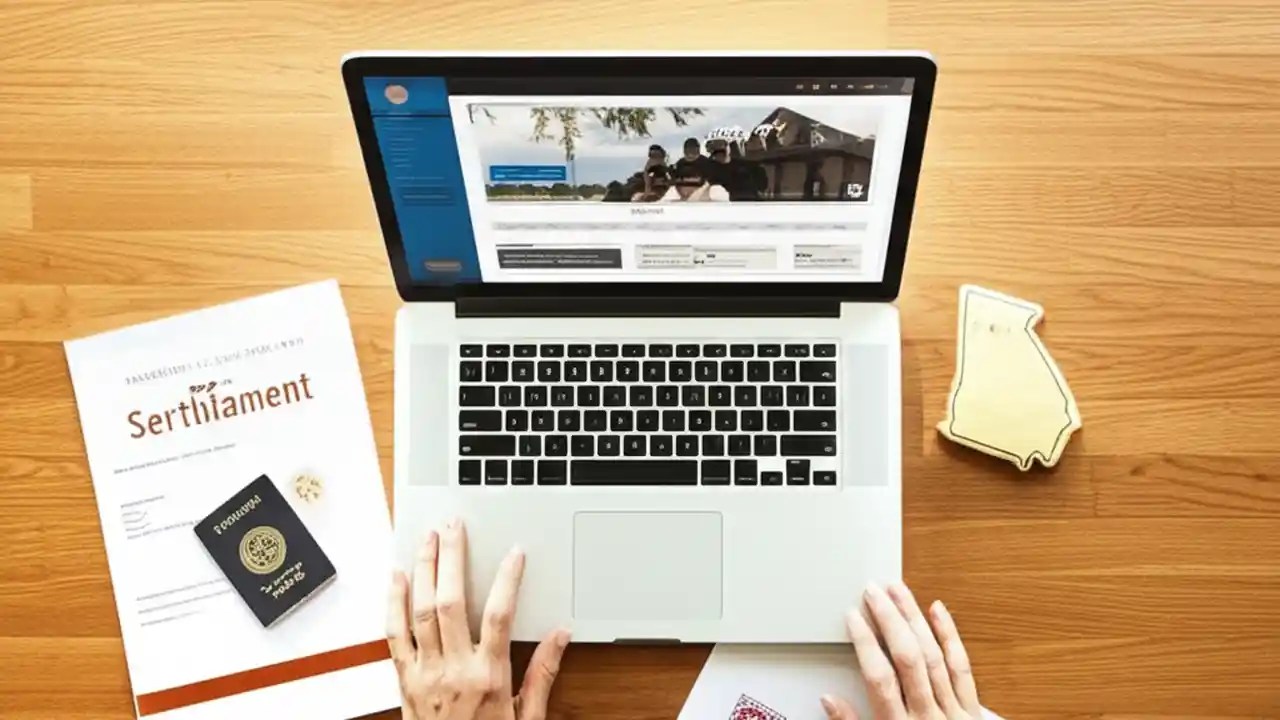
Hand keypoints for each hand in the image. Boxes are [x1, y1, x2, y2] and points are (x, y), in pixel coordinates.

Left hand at [387, 519, 570, 719]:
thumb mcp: (527, 718)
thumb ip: (543, 674)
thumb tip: (561, 636)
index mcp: (489, 677)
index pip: (499, 615)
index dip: (507, 579)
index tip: (514, 553)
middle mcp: (454, 670)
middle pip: (451, 602)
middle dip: (452, 558)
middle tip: (455, 527)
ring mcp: (425, 673)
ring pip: (420, 611)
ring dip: (422, 570)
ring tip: (427, 539)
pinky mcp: (403, 680)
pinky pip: (393, 634)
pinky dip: (393, 602)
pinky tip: (396, 578)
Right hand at [823, 583, 980, 719]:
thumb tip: (830, 701)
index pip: (879, 677)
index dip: (865, 643)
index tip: (853, 616)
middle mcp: (928, 717)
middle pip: (908, 658)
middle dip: (889, 620)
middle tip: (874, 591)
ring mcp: (954, 713)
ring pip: (934, 656)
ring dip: (915, 619)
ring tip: (899, 591)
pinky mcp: (974, 713)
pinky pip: (962, 668)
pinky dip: (950, 637)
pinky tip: (939, 612)